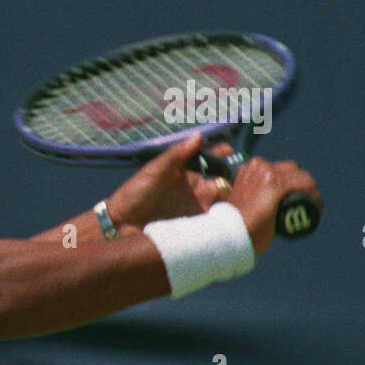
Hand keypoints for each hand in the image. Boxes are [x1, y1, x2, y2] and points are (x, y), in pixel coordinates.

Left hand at [105, 132, 234, 231]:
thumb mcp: (154, 171)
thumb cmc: (133, 194)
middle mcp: (197, 190)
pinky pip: (218, 223)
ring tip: (245, 195)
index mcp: (187, 173)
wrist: (120, 226)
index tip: (229, 151)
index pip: (213, 159)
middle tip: (244, 176)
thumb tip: (198, 136)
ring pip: (227, 201)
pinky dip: (228, 219)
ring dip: (237, 198)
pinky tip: (235, 215)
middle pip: (226, 180)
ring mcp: (198, 209)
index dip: (224, 154)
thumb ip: (176, 155)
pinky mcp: (197, 228)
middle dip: (239, 177)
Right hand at [227, 156, 321, 255]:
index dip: (291, 184)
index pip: (280, 170)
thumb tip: (266, 202)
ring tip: (310, 209)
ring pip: (302, 177)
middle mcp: (258, 167)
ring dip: (310, 192)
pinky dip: (314, 198)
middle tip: (303, 206)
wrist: (229, 234)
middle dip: (301, 186)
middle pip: (292, 171)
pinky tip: (315, 208)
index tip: (294, 199)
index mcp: (250, 168)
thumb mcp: (243, 202)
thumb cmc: (236, 225)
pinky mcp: (277, 184)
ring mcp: (268, 174)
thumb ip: (252, 196)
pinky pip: (305, 185)